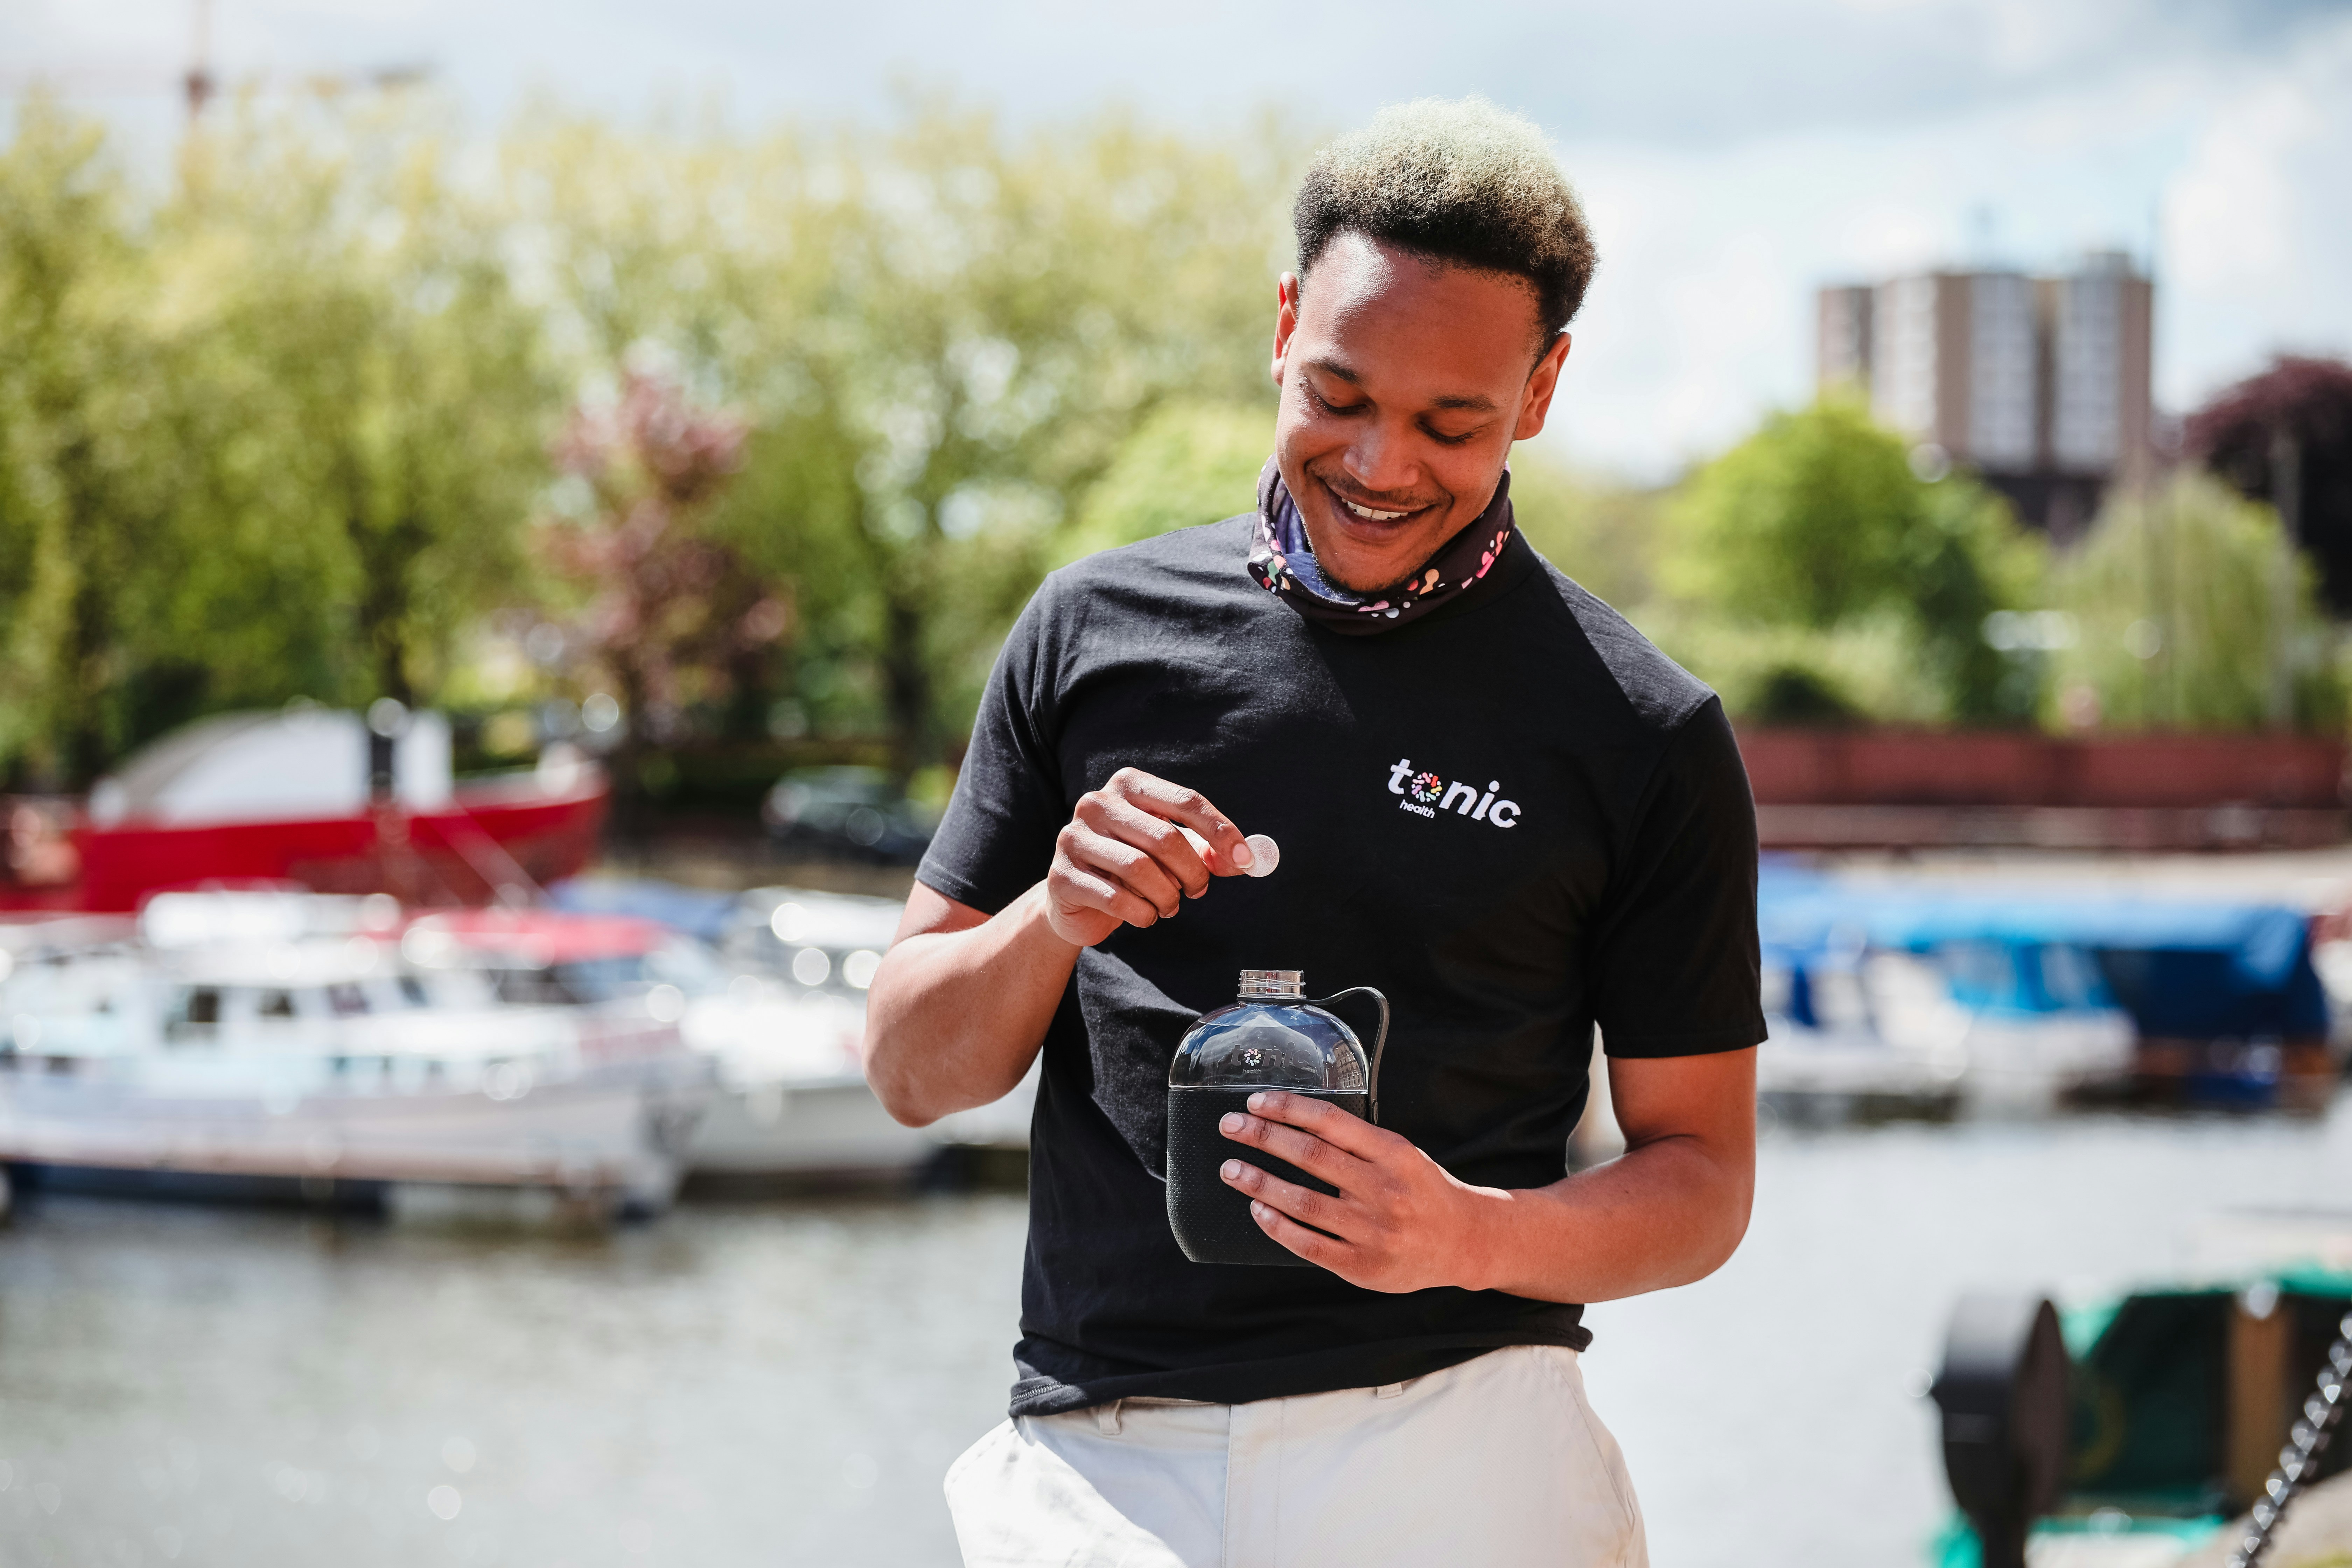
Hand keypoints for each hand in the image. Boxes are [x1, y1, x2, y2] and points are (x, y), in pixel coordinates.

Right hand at [1043, 767, 1256, 947]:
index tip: (1245, 859)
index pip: (1185, 800)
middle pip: (1165, 837)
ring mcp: (1073, 837)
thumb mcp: (1172, 853)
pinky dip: (1142, 914)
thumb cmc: (1131, 868)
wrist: (1077, 901)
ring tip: (1169, 906)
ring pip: (1140, 869)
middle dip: (1193, 872)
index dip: (1221, 831)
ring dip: (1167, 896)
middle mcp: (1096, 803)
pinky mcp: (1061, 876)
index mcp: (1129, 785)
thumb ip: (1207, 852)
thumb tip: (1244, 860)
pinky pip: (1115, 899)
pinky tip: (1144, 915)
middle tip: (1199, 891)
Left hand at [1217, 1091, 1496, 1292]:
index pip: (1332, 1121)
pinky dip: (1278, 1226)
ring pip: (1303, 1202)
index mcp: (1393, 1153)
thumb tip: (1293, 1122)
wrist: (1465, 1241)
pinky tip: (1258, 1211)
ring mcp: (1373, 1230)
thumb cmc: (1423, 1191)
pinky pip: (1310, 1244)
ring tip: (1232, 1169)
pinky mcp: (1363, 1266)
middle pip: (1311, 1156)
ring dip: (1259, 1182)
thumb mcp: (1402, 1155)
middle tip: (1230, 1126)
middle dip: (1263, 1137)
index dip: (1289, 1108)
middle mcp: (1383, 1189)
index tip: (1256, 1102)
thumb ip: (1358, 1142)